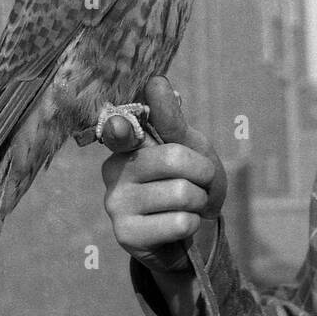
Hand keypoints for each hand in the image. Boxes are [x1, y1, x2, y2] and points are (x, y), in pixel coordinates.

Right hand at [101, 75, 226, 274]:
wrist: (197, 231)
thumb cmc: (193, 181)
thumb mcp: (192, 146)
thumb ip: (172, 120)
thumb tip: (155, 81)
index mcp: (128, 143)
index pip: (121, 129)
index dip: (121, 128)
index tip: (122, 126)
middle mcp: (113, 168)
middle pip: (174, 158)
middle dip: (202, 173)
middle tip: (198, 183)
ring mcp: (115, 203)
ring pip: (182, 193)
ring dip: (199, 201)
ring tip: (189, 205)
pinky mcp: (125, 234)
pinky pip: (180, 222)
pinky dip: (193, 223)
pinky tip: (181, 226)